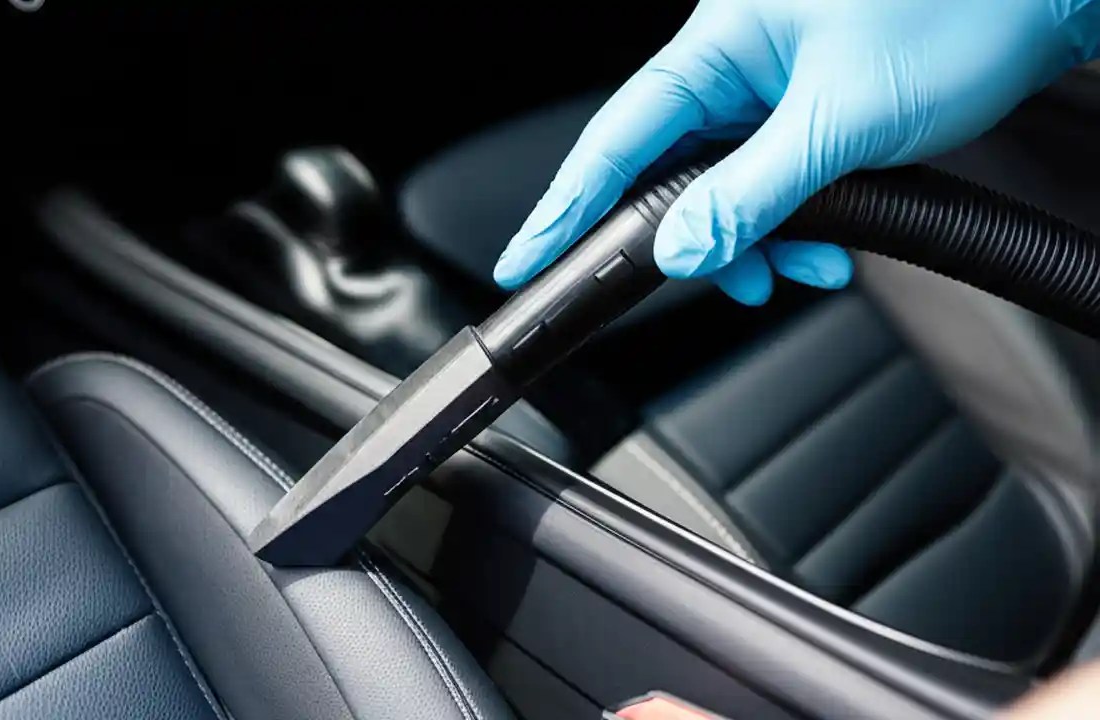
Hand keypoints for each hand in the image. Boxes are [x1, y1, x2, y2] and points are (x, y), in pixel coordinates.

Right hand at [493, 0, 1099, 304]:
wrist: (1050, 2)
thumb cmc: (962, 16)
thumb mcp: (843, 121)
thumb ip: (752, 195)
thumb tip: (683, 251)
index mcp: (720, 39)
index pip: (619, 136)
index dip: (568, 204)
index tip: (527, 256)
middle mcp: (735, 58)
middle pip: (669, 169)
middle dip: (695, 238)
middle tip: (722, 281)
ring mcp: (771, 83)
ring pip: (723, 185)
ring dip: (756, 239)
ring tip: (809, 265)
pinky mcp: (806, 106)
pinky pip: (768, 180)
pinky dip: (789, 222)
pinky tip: (827, 242)